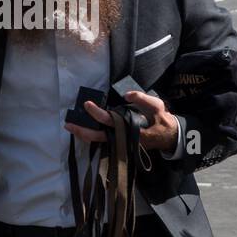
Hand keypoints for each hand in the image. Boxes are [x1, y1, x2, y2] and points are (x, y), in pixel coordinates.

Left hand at [63, 90, 178, 151]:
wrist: (169, 137)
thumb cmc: (162, 121)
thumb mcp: (157, 106)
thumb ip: (142, 99)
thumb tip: (126, 94)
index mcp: (131, 129)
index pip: (109, 121)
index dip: (96, 113)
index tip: (87, 104)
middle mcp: (124, 138)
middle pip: (98, 137)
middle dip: (82, 132)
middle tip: (68, 125)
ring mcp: (122, 142)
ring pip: (99, 141)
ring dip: (85, 134)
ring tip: (72, 127)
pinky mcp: (122, 142)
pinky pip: (104, 139)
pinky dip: (92, 134)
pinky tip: (84, 129)